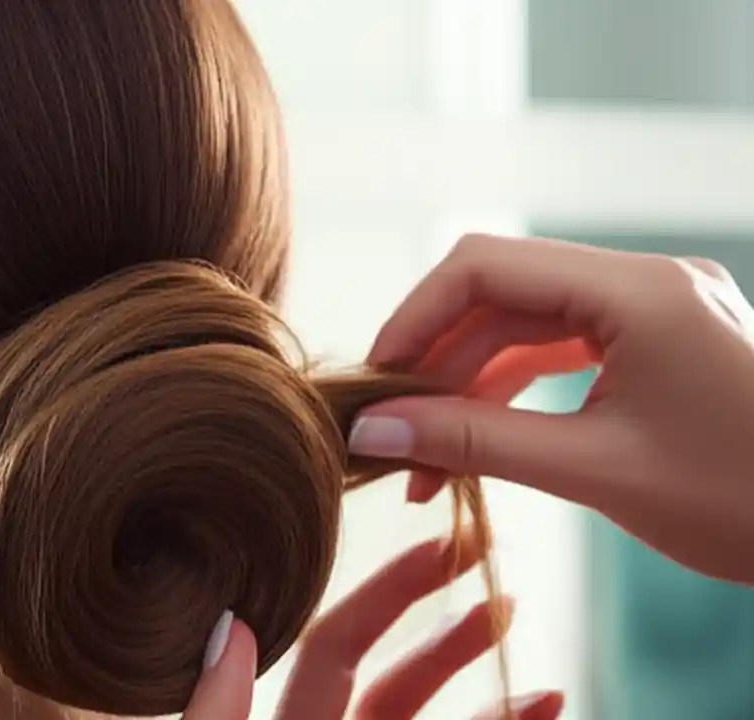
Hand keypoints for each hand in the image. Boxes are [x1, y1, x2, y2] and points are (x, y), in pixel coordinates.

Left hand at [183, 534, 562, 718]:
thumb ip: (222, 710)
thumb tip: (228, 624)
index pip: (337, 645)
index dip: (387, 593)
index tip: (438, 544)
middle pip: (395, 668)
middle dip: (438, 610)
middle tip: (483, 547)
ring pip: (431, 710)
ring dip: (476, 665)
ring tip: (513, 612)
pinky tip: (548, 697)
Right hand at [349, 234, 753, 583]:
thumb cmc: (746, 503)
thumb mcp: (595, 472)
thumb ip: (473, 444)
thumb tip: (375, 435)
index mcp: (640, 291)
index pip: (485, 265)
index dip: (413, 317)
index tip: (372, 384)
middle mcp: (648, 281)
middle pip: (501, 295)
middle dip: (436, 362)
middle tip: (392, 436)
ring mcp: (658, 309)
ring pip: (527, 326)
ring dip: (469, 385)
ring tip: (429, 464)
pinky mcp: (662, 342)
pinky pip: (563, 352)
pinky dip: (512, 393)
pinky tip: (479, 443)